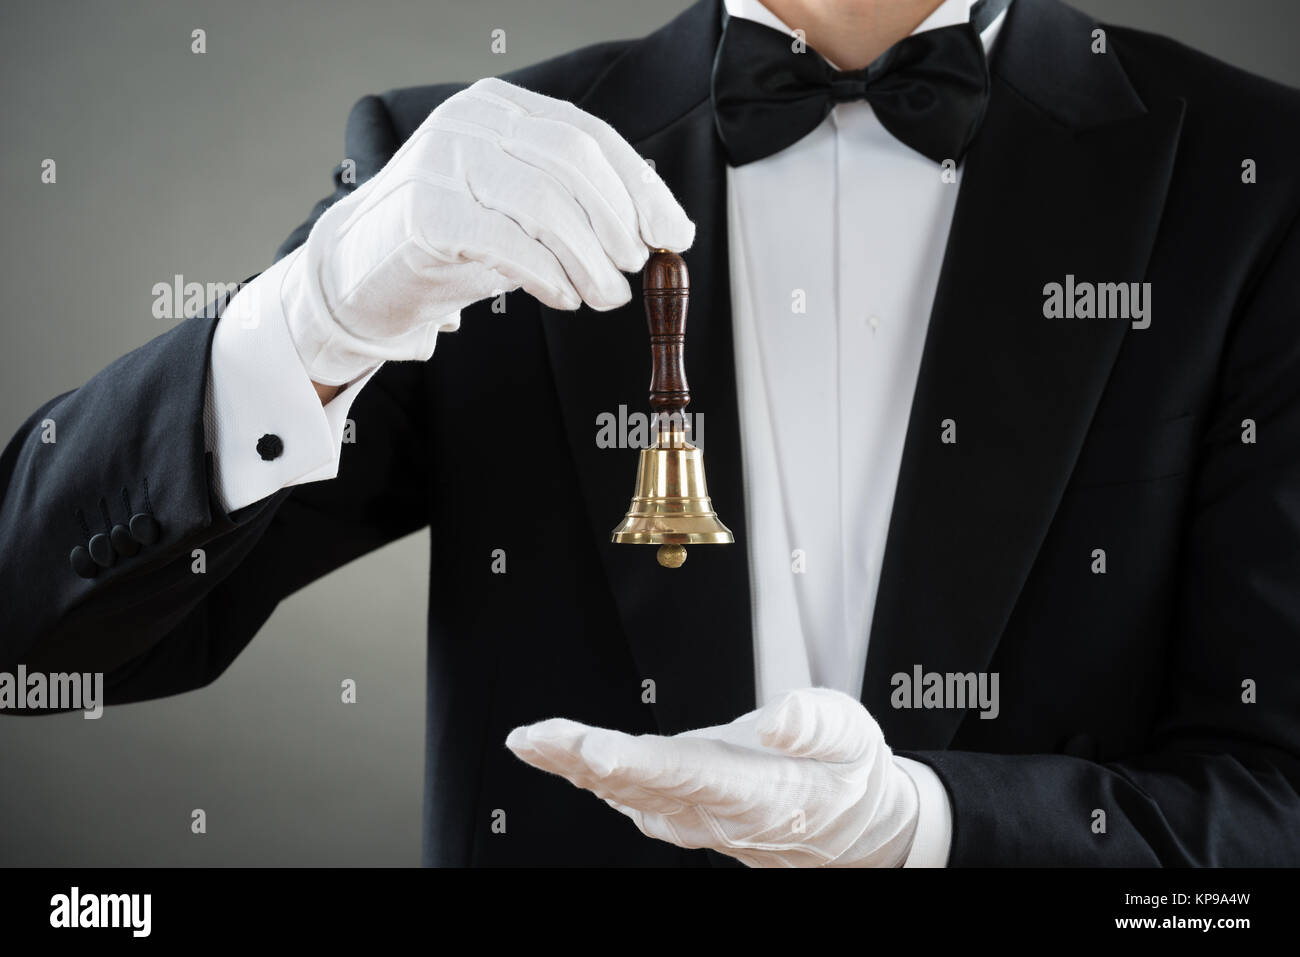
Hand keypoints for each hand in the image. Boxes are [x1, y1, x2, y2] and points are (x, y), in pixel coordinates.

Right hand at [279, 77, 695, 384]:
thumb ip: (580, 210)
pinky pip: (502, 239)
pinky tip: (562, 295)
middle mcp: (472, 122)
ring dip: (589, 258)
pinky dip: (545, 272)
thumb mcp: (523, 215)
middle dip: (617, 222)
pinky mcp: (422, 212)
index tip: (673, 234)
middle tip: (634, 269)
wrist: (363, 272)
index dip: (640, 188)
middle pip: (571, 161)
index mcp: (503, 110)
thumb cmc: (453, 243)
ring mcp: (442, 161)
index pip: (589, 137)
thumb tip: (662, 232)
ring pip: (542, 201)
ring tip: (604, 294)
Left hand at [506, 687, 920, 866]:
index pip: (691, 774)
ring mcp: (694, 818)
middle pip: (641, 786)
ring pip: (624, 793)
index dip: (640, 763)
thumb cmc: (849, 773)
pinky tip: (554, 755)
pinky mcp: (681, 811)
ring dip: (572, 766)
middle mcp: (718, 812)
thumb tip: (775, 717)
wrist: (852, 829)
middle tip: (536, 737)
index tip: (596, 750)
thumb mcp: (853, 736)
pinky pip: (626, 795)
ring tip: (529, 739)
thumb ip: (814, 724)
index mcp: (760, 792)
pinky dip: (586, 774)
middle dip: (583, 760)